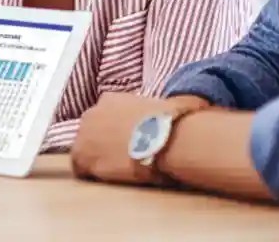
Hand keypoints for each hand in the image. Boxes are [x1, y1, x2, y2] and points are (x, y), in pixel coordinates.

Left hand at [71, 93, 208, 185]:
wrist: (165, 140)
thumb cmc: (174, 123)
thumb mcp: (172, 106)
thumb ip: (171, 105)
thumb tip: (198, 104)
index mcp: (110, 99)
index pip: (105, 117)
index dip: (115, 132)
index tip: (128, 142)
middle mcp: (91, 112)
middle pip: (92, 132)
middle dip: (104, 144)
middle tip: (123, 158)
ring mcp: (83, 133)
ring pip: (85, 150)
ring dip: (98, 160)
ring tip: (118, 171)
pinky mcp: (82, 155)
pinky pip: (80, 169)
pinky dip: (92, 175)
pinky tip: (110, 179)